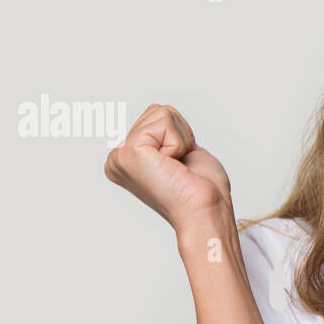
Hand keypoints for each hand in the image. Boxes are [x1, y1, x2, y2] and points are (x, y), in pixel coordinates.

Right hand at [103, 103, 231, 233]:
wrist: (205, 212)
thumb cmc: (200, 191)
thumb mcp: (180, 153)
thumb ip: (164, 135)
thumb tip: (160, 115)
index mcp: (127, 158)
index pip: (155, 116)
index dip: (179, 136)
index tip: (179, 165)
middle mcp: (118, 158)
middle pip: (157, 110)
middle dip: (180, 135)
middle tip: (180, 166)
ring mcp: (120, 155)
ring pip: (161, 112)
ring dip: (180, 139)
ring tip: (177, 166)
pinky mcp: (129, 152)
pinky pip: (165, 122)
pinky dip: (179, 142)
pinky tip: (174, 166)